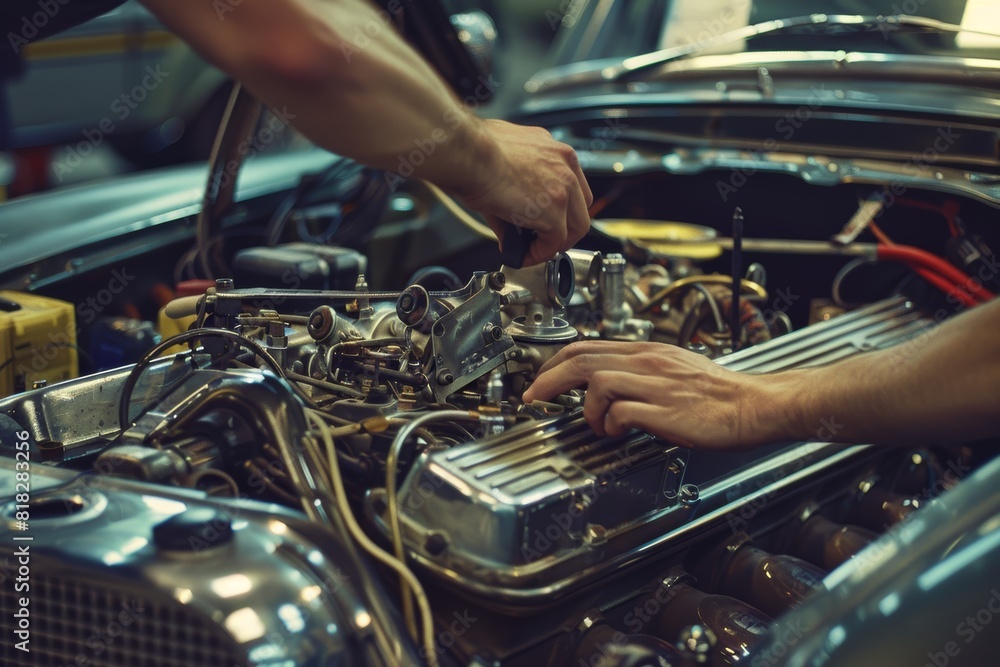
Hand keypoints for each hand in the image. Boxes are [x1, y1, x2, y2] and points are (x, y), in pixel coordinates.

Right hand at [455, 119, 592, 266]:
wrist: (469, 154)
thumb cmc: (474, 150)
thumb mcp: (502, 161)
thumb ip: (515, 187)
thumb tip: (508, 216)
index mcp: (553, 149)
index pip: (572, 184)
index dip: (562, 207)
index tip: (549, 219)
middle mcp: (564, 164)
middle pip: (580, 206)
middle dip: (565, 227)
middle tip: (545, 239)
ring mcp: (563, 188)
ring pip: (575, 227)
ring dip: (555, 243)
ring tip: (535, 250)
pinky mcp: (553, 212)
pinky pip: (554, 243)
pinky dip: (540, 253)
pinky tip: (524, 255)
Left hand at [521, 341, 783, 449]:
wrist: (755, 403)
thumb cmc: (720, 393)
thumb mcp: (675, 370)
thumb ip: (642, 373)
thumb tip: (609, 386)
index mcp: (649, 352)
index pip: (588, 346)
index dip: (556, 362)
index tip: (541, 379)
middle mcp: (648, 363)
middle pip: (583, 360)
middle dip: (549, 379)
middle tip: (534, 397)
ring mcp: (656, 386)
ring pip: (598, 382)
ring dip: (585, 407)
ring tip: (592, 424)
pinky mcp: (665, 411)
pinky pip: (621, 413)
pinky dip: (610, 424)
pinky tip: (616, 433)